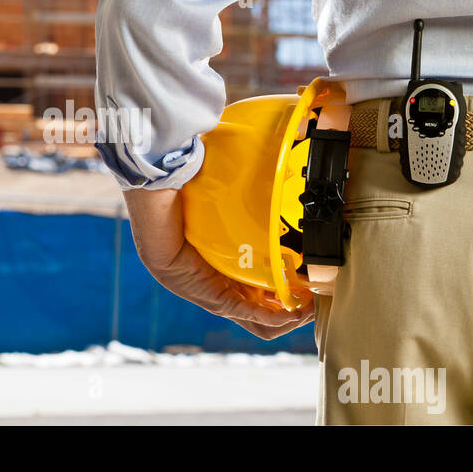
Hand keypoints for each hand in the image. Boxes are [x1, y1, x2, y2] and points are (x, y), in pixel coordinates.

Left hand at [123, 187, 316, 339]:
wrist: (156, 212)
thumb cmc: (189, 203)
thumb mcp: (233, 207)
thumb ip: (257, 197)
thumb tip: (287, 149)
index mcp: (231, 270)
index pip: (265, 295)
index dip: (291, 293)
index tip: (313, 281)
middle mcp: (225, 288)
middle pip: (267, 316)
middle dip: (295, 311)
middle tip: (316, 296)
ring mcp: (220, 298)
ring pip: (262, 322)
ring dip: (290, 317)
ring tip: (311, 305)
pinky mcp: (214, 299)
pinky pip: (250, 315)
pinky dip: (275, 316)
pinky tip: (295, 309)